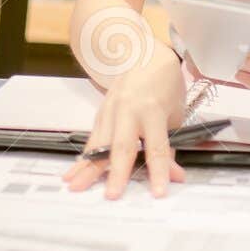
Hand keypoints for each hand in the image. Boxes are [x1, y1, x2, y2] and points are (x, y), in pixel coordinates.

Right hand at [63, 48, 188, 198]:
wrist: (146, 55)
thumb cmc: (165, 85)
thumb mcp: (175, 115)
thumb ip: (171, 147)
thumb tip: (173, 176)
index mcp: (152, 110)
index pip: (156, 147)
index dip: (158, 171)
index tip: (157, 192)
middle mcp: (129, 110)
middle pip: (122, 146)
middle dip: (116, 173)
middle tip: (111, 195)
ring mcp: (111, 110)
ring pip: (100, 144)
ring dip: (88, 168)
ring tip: (76, 186)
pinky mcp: (100, 112)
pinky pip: (92, 139)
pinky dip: (84, 157)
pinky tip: (74, 172)